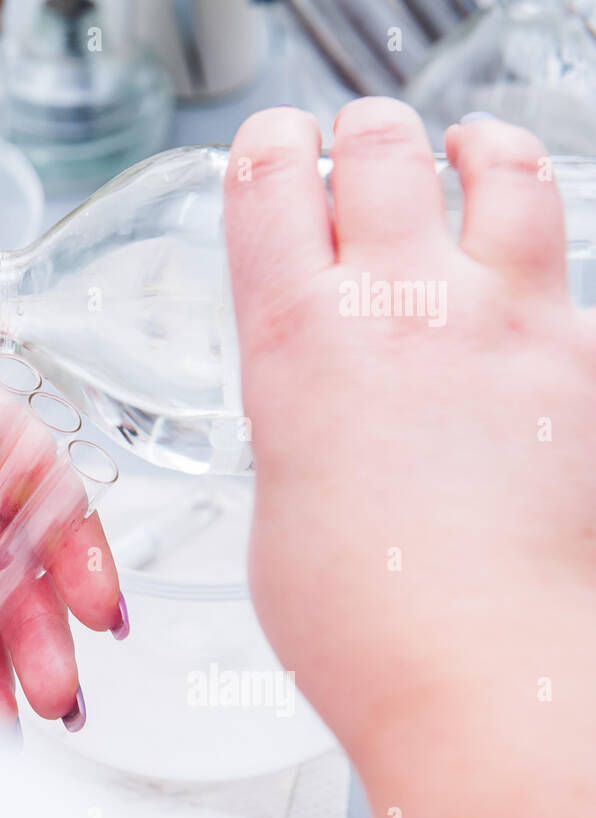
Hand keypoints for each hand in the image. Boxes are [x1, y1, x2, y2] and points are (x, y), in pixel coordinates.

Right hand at [224, 98, 595, 817]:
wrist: (485, 671)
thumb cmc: (362, 616)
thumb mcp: (279, 498)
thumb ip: (297, 420)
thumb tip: (320, 406)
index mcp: (298, 338)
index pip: (271, 181)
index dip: (267, 146)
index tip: (270, 144)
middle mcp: (403, 306)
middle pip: (384, 143)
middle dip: (364, 133)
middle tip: (361, 146)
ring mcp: (507, 324)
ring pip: (504, 167)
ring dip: (476, 150)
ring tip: (469, 154)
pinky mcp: (583, 362)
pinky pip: (569, 274)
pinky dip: (539, 260)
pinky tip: (524, 291)